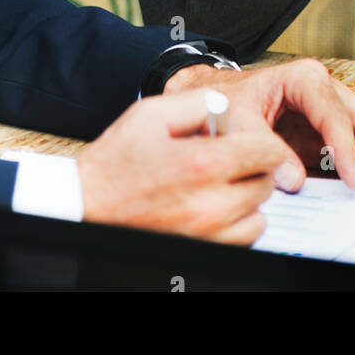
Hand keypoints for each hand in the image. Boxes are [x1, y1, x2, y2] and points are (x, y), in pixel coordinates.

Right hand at [76, 89, 287, 244]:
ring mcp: (209, 233)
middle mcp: (211, 203)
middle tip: (228, 160)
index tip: (250, 141)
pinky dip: (239, 222)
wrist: (86, 206)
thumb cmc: (115, 162)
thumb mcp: (152, 114)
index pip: (268, 152)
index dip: (264, 141)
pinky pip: (245, 237)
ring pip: (259, 212)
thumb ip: (199, 103)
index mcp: (203, 163)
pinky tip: (217, 206)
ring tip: (220, 185)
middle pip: (266, 182)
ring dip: (247, 197)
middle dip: (253, 168)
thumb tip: (230, 110)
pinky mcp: (205, 251)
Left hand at [164, 58, 354, 192]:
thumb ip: (263, 147)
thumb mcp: (236, 118)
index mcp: (306, 80)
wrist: (213, 99)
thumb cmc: (225, 101)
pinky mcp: (331, 135)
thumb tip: (293, 181)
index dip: (347, 150)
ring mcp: (334, 113)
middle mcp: (328, 92)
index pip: (336, 115)